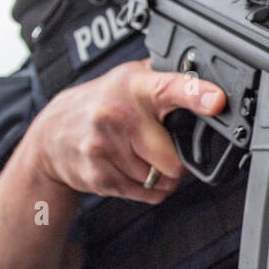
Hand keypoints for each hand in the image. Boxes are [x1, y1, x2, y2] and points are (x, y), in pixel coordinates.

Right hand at [28, 58, 225, 203]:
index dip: (196, 94)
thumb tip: (208, 77)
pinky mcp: (98, 176)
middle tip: (165, 146)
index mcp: (135, 86)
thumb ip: (169, 75)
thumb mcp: (134, 77)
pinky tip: (131, 168)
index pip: (170, 87)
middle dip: (178, 158)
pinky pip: (147, 193)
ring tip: (141, 155)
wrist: (52, 133)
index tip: (216, 100)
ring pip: (162, 179)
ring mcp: (104, 147)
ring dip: (161, 174)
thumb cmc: (104, 101)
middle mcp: (118, 115)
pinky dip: (148, 187)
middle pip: (174, 159)